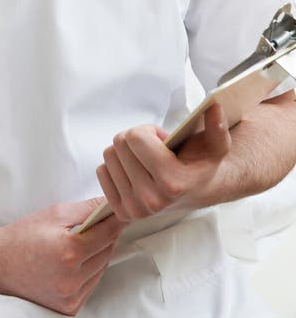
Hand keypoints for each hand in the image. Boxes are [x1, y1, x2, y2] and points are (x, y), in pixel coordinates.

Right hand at [0, 198, 121, 315]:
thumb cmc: (23, 235)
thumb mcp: (55, 213)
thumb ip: (86, 209)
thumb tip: (110, 204)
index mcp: (69, 252)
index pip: (107, 233)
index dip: (116, 220)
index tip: (121, 211)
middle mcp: (72, 278)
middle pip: (107, 251)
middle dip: (105, 236)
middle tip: (96, 224)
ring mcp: (71, 296)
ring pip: (101, 269)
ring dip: (98, 254)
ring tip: (79, 243)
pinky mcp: (69, 307)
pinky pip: (91, 285)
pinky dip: (89, 271)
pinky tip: (73, 261)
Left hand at [96, 103, 231, 221]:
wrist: (196, 191)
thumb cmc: (200, 164)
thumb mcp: (216, 145)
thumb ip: (217, 126)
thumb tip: (214, 106)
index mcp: (172, 183)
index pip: (135, 137)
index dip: (149, 131)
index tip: (163, 140)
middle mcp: (151, 200)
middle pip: (119, 144)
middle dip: (137, 140)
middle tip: (155, 151)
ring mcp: (135, 209)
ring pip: (109, 156)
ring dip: (126, 153)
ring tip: (147, 161)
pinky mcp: (121, 211)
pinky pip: (101, 172)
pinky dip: (116, 166)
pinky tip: (136, 171)